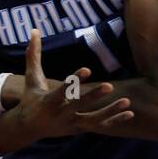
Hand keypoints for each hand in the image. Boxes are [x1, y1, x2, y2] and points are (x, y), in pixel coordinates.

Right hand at [16, 29, 134, 139]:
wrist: (28, 128)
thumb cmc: (31, 98)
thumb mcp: (31, 78)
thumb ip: (33, 54)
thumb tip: (35, 30)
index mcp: (48, 101)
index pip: (62, 90)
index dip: (74, 80)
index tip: (87, 69)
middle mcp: (61, 114)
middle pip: (79, 105)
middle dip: (94, 96)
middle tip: (110, 86)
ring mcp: (71, 123)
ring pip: (93, 119)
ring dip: (110, 111)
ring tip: (126, 101)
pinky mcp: (79, 129)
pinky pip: (99, 126)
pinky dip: (114, 120)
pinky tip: (129, 112)